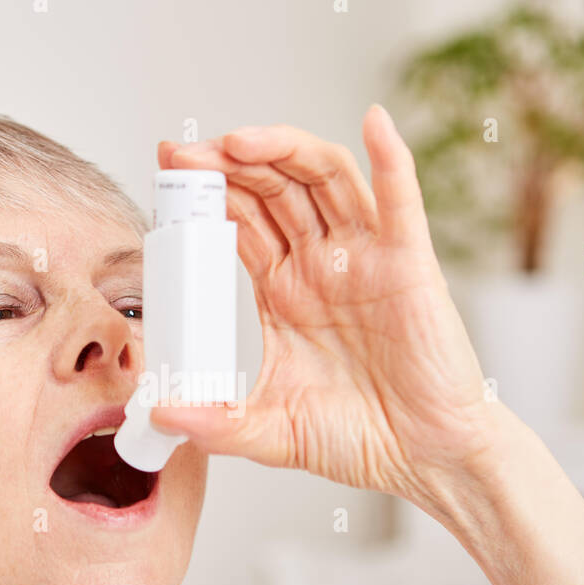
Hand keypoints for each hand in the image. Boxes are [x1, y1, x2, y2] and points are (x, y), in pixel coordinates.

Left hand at [148, 105, 508, 508]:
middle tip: (184, 156)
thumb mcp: (270, 432)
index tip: (165, 172)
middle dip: (228, 163)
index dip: (205, 191)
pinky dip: (391, 159)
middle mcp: (323, 262)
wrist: (424, 461)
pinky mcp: (410, 265)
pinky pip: (401, 202)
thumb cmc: (359, 440)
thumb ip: (216, 424)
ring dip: (284, 150)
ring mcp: (367, 257)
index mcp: (285, 289)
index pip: (239, 219)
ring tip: (237, 143)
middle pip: (272, 187)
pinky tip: (374, 123)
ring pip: (324, 179)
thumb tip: (159, 417)